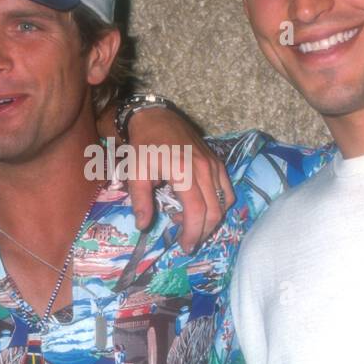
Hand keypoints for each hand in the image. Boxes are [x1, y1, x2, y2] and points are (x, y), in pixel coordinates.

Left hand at [125, 107, 234, 252]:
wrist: (155, 117)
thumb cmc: (144, 145)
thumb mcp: (136, 172)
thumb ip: (140, 201)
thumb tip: (143, 227)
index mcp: (184, 172)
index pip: (197, 211)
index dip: (192, 233)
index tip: (184, 246)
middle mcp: (205, 169)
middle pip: (215, 211)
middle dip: (203, 232)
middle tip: (188, 242)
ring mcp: (214, 165)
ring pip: (224, 202)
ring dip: (211, 220)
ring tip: (191, 223)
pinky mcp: (217, 162)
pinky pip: (227, 190)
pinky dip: (219, 204)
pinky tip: (202, 206)